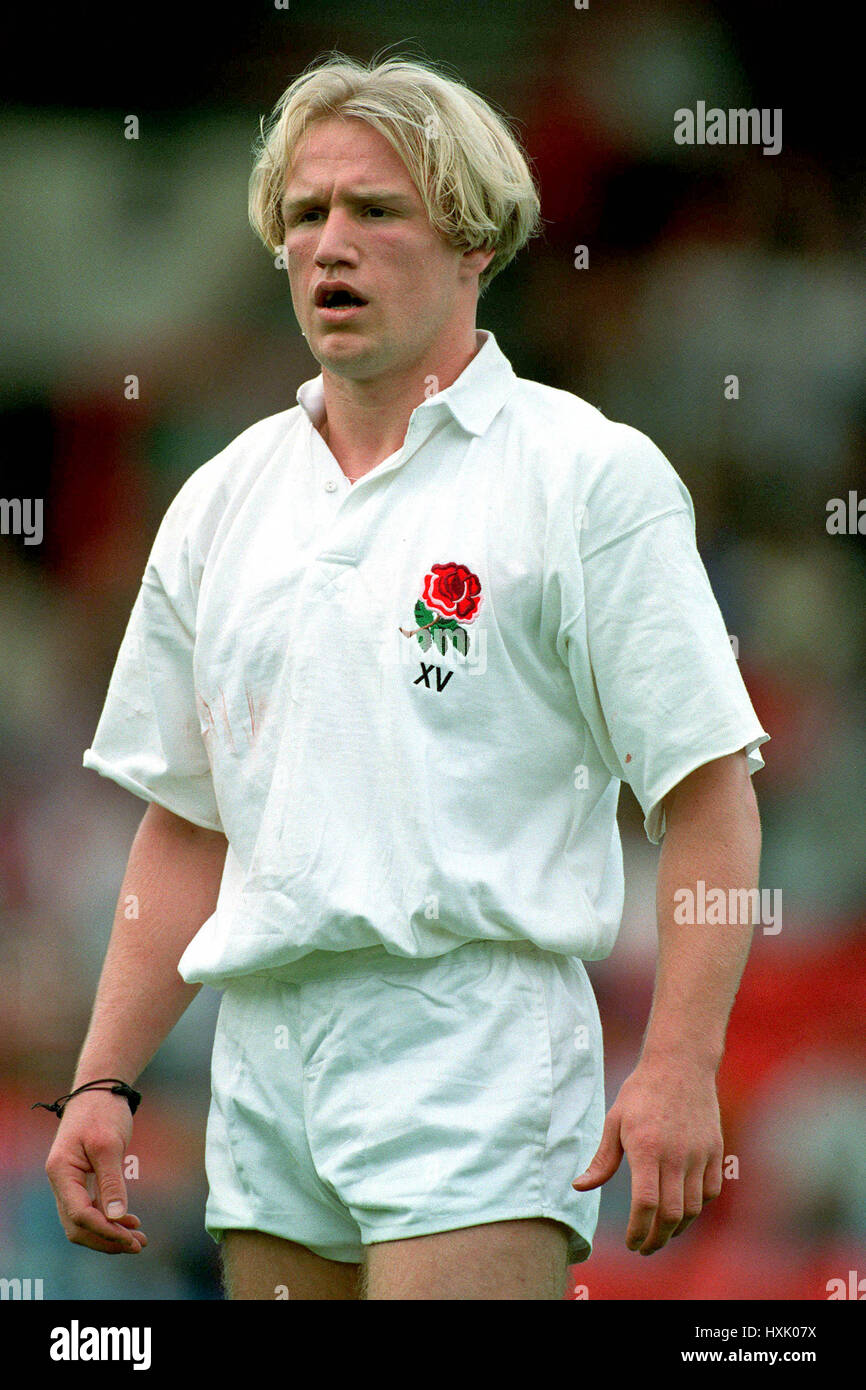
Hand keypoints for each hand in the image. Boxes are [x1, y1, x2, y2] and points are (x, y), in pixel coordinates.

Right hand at [45, 1092, 147, 1254]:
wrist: (100, 1089)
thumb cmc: (102, 1111)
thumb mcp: (109, 1144)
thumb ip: (111, 1182)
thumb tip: (116, 1217)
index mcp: (61, 1172)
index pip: (79, 1214)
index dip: (105, 1230)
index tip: (131, 1238)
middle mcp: (61, 1181)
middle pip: (78, 1225)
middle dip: (107, 1239)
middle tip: (139, 1245)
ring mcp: (70, 1182)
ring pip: (84, 1220)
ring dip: (110, 1232)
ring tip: (139, 1238)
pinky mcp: (82, 1179)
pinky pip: (91, 1208)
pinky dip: (109, 1218)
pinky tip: (130, 1222)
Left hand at [571, 1055, 723, 1254]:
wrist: (680, 1065)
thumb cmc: (641, 1093)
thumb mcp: (614, 1121)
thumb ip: (602, 1160)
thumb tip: (580, 1187)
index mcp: (647, 1148)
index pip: (645, 1204)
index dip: (638, 1230)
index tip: (631, 1243)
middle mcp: (676, 1155)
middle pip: (672, 1215)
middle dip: (657, 1239)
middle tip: (645, 1247)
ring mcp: (699, 1154)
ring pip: (693, 1208)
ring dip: (678, 1229)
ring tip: (662, 1233)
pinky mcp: (715, 1151)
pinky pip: (710, 1192)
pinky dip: (698, 1207)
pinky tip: (683, 1210)